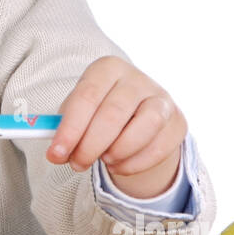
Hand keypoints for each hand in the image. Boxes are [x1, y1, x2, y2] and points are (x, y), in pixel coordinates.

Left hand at [44, 56, 185, 198]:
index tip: (56, 153)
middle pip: (114, 113)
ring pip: (145, 126)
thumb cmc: (98, 113)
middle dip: (90, 145)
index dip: (70, 128)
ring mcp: (162, 98)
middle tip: (76, 163)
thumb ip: (63, 129)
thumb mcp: (77, 113)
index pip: (87, 96)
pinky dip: (136, 163)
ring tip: (103, 160)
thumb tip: (55, 152)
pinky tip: (119, 166)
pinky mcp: (178, 121)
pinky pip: (159, 146)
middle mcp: (136, 78)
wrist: (136, 117)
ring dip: (118, 151)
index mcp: (107, 68)